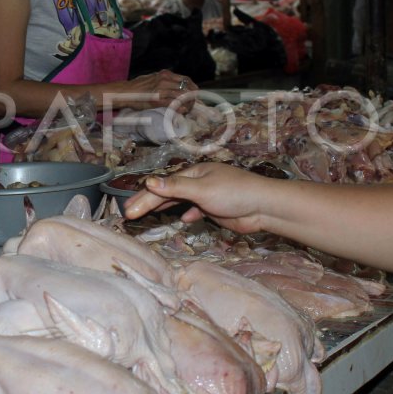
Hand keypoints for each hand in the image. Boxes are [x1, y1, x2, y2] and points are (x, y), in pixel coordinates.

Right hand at [120, 70, 196, 111]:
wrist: (125, 91)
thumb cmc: (138, 87)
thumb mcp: (153, 78)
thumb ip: (165, 80)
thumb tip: (175, 86)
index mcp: (165, 74)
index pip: (186, 79)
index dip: (193, 87)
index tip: (195, 94)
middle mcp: (165, 79)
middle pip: (187, 88)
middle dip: (193, 97)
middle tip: (192, 104)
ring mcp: (161, 89)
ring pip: (182, 96)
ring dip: (187, 104)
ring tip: (187, 109)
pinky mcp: (157, 99)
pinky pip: (173, 104)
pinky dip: (180, 108)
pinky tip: (181, 111)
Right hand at [123, 161, 263, 232]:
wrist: (264, 207)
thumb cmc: (234, 193)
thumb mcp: (201, 189)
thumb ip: (175, 188)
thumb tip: (148, 182)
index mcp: (193, 173)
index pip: (162, 187)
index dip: (144, 199)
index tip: (128, 211)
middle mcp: (198, 182)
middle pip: (168, 193)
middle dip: (148, 203)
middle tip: (129, 214)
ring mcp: (207, 196)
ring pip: (179, 202)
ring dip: (163, 208)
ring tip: (146, 215)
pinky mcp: (216, 209)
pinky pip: (196, 211)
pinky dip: (187, 215)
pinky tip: (183, 220)